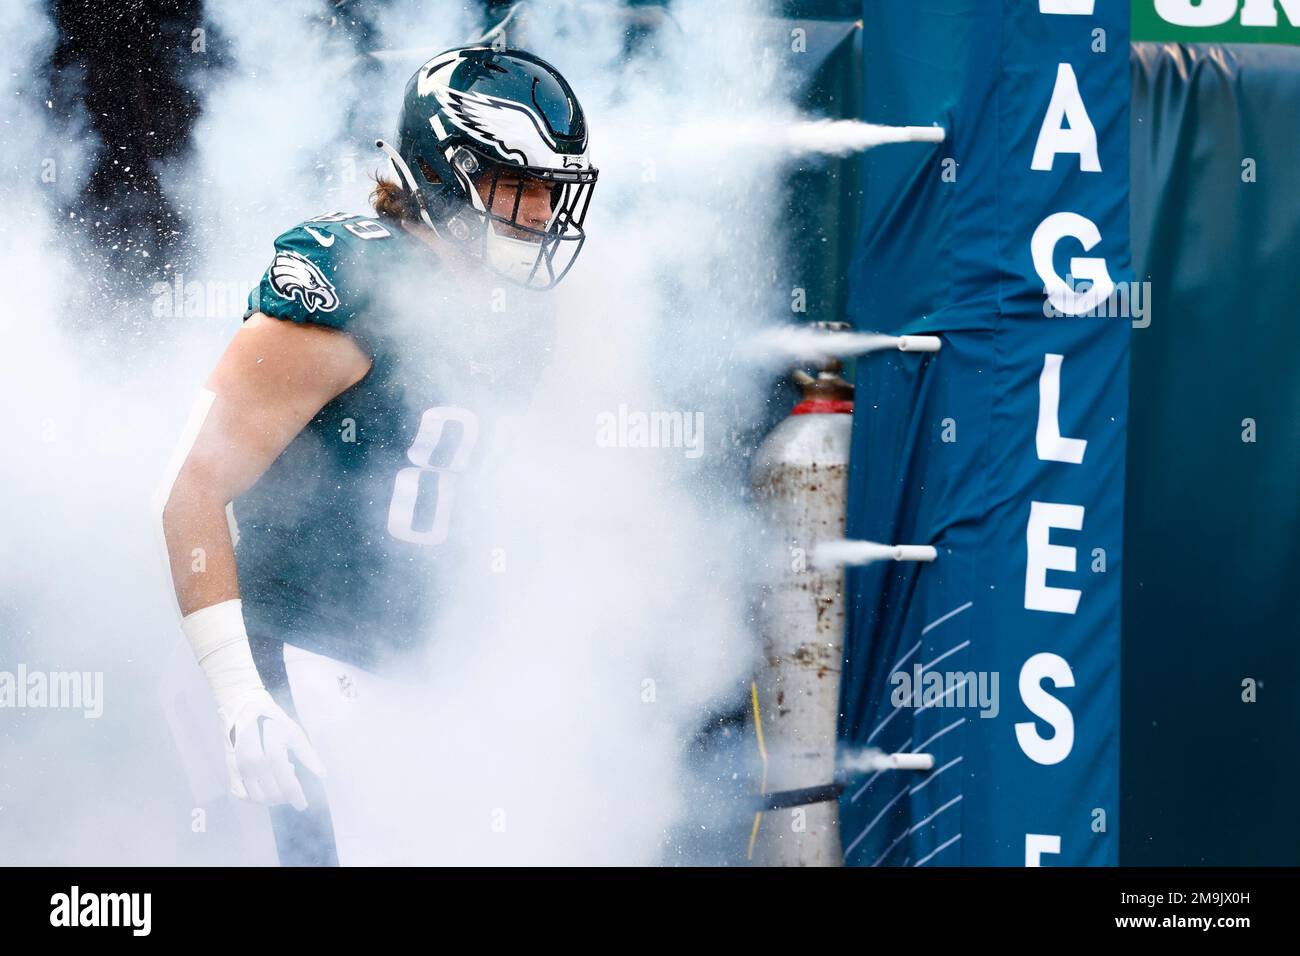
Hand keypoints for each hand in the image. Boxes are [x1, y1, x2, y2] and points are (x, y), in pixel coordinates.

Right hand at [219, 689, 326, 810]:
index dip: (297, 799)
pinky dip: (252, 797)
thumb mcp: (295, 733)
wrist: (244, 708)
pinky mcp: (230, 769)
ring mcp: (239, 768)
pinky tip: (262, 788)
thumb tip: (323, 775)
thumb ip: (308, 756)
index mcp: (272, 754)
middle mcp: (254, 764)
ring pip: (257, 798)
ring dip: (271, 799)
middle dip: (285, 798)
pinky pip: (240, 794)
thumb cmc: (273, 719)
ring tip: (278, 784)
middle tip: (292, 789)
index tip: (303, 805)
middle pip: (273, 795)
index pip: (288, 786)